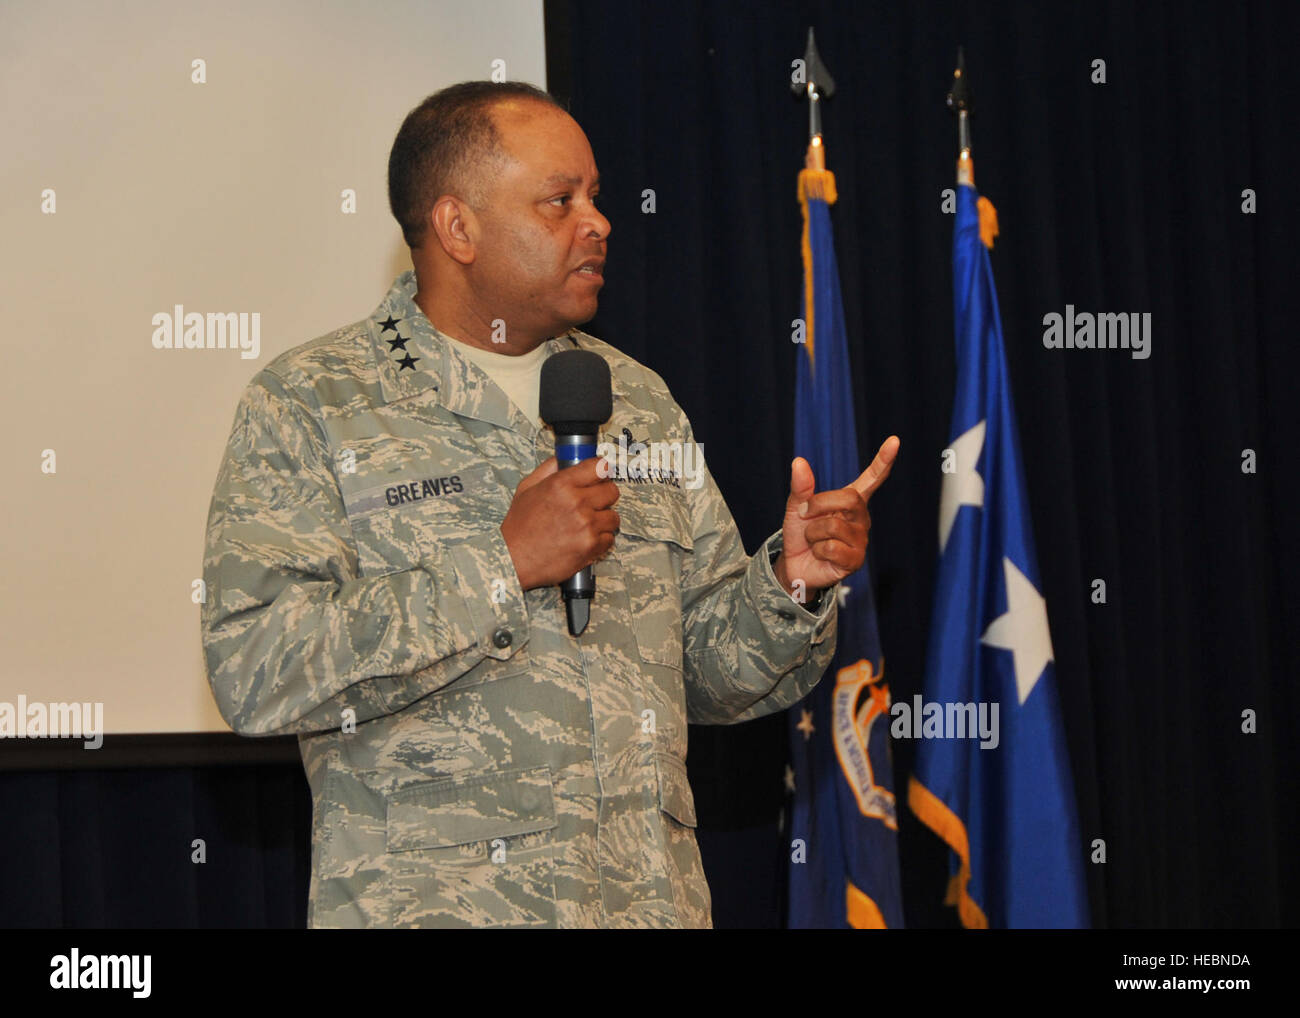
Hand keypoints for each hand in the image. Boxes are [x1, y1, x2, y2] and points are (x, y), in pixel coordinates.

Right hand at [501, 457, 620, 589]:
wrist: (514, 559)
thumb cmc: (519, 526)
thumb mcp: (527, 488)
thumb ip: (548, 469)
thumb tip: (564, 457)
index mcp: (561, 484)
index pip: (599, 467)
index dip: (601, 471)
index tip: (600, 476)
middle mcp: (577, 502)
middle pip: (612, 491)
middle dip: (604, 496)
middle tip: (593, 502)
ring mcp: (586, 525)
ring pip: (613, 516)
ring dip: (603, 520)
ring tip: (587, 524)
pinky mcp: (591, 546)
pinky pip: (609, 538)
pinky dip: (600, 540)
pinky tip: (585, 539)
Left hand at [773, 436, 899, 601]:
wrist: (793, 565)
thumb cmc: (800, 533)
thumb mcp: (796, 507)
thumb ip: (801, 487)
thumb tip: (799, 461)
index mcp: (851, 501)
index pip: (872, 479)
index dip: (883, 460)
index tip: (894, 440)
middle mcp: (861, 518)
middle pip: (849, 499)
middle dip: (818, 504)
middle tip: (803, 514)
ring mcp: (860, 540)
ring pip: (834, 526)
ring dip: (812, 533)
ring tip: (813, 540)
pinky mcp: (855, 560)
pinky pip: (832, 548)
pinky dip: (817, 550)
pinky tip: (820, 555)